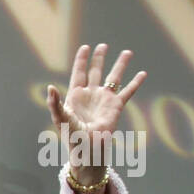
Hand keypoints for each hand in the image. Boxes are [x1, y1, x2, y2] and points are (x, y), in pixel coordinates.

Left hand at [46, 43, 146, 179]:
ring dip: (120, 65)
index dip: (81, 60)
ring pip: (114, 77)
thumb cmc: (71, 136)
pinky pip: (128, 91)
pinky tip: (143, 73)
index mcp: (76, 96)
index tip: (85, 47)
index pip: (79, 72)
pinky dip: (136, 82)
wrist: (88, 148)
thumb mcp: (60, 118)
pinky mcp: (116, 106)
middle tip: (103, 45)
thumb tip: (50, 87)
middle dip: (99, 58)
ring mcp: (104, 99)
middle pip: (96, 71)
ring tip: (127, 52)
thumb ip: (54, 102)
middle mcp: (91, 95)